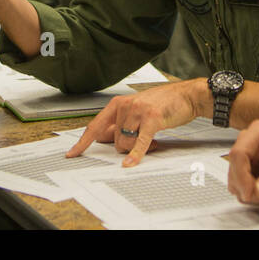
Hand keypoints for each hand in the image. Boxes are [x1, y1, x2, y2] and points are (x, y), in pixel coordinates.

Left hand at [65, 80, 201, 166]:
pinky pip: (140, 142)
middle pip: (114, 140)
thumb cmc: (162, 104)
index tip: (72, 153)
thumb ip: (118, 123)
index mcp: (118, 103)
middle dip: (127, 145)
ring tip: (151, 139)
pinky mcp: (153, 120)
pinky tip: (130, 163)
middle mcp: (126, 106)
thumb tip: (100, 138)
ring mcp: (139, 112)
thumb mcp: (136, 110)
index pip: (95, 126)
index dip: (83, 142)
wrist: (187, 96)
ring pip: (125, 143)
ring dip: (137, 148)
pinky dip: (135, 154)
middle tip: (143, 140)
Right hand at [227, 120, 258, 204]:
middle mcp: (247, 142)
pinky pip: (239, 185)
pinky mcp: (244, 168)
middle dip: (246, 188)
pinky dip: (250, 192)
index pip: (238, 153)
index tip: (249, 193)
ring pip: (234, 179)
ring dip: (247, 192)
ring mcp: (244, 155)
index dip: (241, 176)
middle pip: (234, 169)